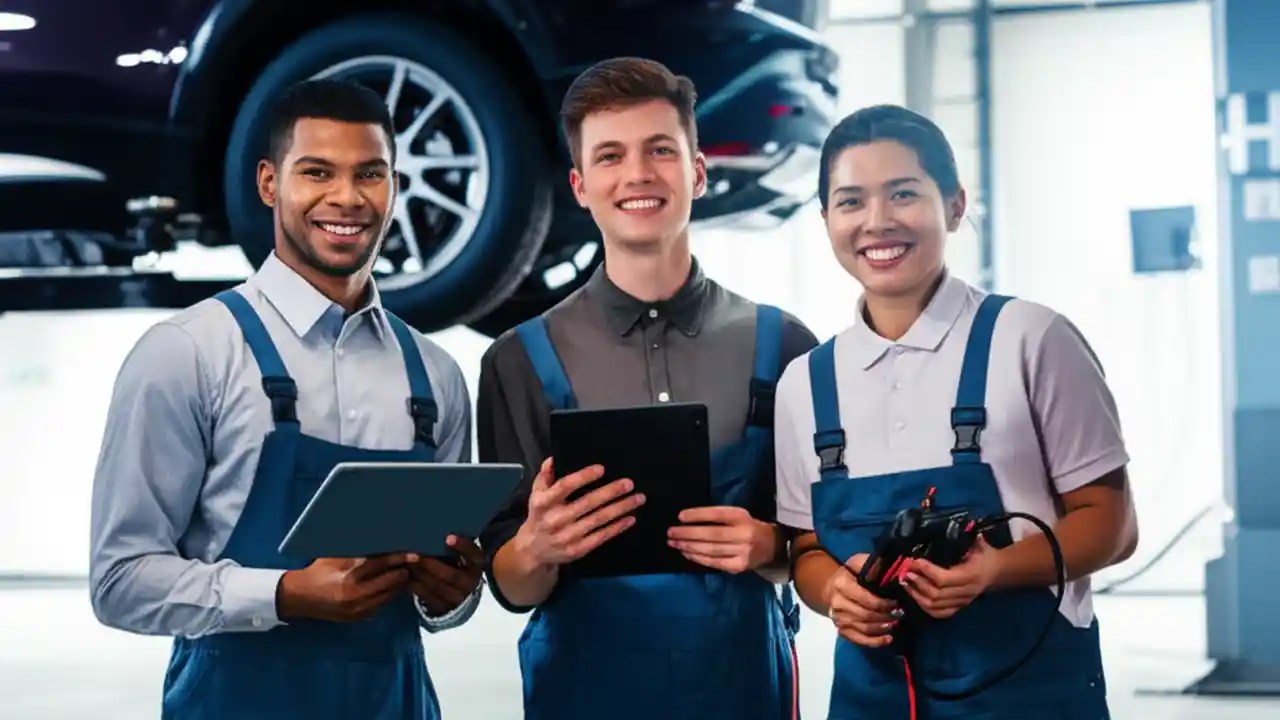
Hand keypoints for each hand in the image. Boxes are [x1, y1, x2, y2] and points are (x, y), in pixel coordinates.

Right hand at [277, 553, 413, 622]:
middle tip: (411, 564)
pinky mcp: (359, 618)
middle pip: (391, 583)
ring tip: (403, 574)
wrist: (300, 597)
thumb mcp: (335, 557)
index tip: (413, 554)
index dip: (399, 559)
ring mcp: (359, 609)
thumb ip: (357, 551)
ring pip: (389, 596)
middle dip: (402, 572)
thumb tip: (380, 539)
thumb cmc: (318, 571)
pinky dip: (387, 595)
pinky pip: (381, 605)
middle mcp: (356, 595)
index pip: (381, 565)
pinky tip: (389, 586)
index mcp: (350, 577)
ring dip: (397, 585)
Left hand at [408, 535, 485, 615]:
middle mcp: (470, 583)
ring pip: (437, 586)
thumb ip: (453, 544)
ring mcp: (458, 598)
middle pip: (451, 575)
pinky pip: (427, 597)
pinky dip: (415, 587)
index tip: (448, 537)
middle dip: (430, 565)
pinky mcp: (443, 607)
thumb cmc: (456, 561)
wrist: (459, 589)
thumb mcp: (460, 552)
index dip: (462, 547)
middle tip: (414, 555)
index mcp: (477, 565)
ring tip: (406, 564)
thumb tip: (437, 530)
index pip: (473, 555)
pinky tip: (406, 577)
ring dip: (420, 575)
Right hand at [512, 458, 644, 567]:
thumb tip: (554, 458)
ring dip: (620, 508)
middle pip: (586, 503)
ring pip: (598, 520)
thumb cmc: (540, 515)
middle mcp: (554, 520)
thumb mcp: (537, 494)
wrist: (533, 550)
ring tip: (637, 498)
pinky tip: (630, 518)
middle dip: (610, 492)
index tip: (601, 469)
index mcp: (543, 503)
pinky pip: (601, 537)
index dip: (583, 477)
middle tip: (629, 483)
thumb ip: (545, 475)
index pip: (564, 487)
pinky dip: (617, 527)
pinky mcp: (577, 550)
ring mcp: (567, 537)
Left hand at [667, 506, 776, 573]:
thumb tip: (687, 519)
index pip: (718, 514)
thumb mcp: (737, 515)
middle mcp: (743, 534)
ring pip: (711, 550)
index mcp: (742, 517)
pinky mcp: (739, 566)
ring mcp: (742, 552)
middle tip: (671, 532)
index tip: (680, 516)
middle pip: (712, 534)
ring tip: (674, 543)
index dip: (698, 515)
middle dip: (689, 534)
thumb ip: (717, 517)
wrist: (771, 546)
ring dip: (690, 546)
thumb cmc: (747, 527)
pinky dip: (698, 557)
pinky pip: (714, 562)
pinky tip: (686, 552)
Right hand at [826, 553, 903, 648]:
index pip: (866, 599)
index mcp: (841, 585)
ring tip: (895, 623)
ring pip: (864, 628)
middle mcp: (837, 604)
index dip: (884, 603)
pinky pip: (859, 640)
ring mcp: (838, 619)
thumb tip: (895, 570)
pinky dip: (875, 642)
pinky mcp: (841, 630)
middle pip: (866, 615)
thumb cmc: (850, 574)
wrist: (832, 588)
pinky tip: (888, 639)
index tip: (897, 602)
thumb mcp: (859, 562)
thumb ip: (874, 565)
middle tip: (899, 614)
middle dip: (886, 616)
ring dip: (882, 628)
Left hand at [902, 535, 1000, 618]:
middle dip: (918, 582)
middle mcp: (966, 592)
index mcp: (971, 575)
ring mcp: (962, 602)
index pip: (944, 578)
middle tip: (906, 571)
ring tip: (905, 582)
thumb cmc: (985, 555)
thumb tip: (951, 527)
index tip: (914, 561)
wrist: (997, 571)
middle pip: (936, 594)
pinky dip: (924, 606)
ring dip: (917, 594)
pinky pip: (939, 613)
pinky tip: (915, 595)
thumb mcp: (978, 544)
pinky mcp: (959, 608)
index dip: (927, 571)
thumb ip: (966, 538)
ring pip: (935, 606)